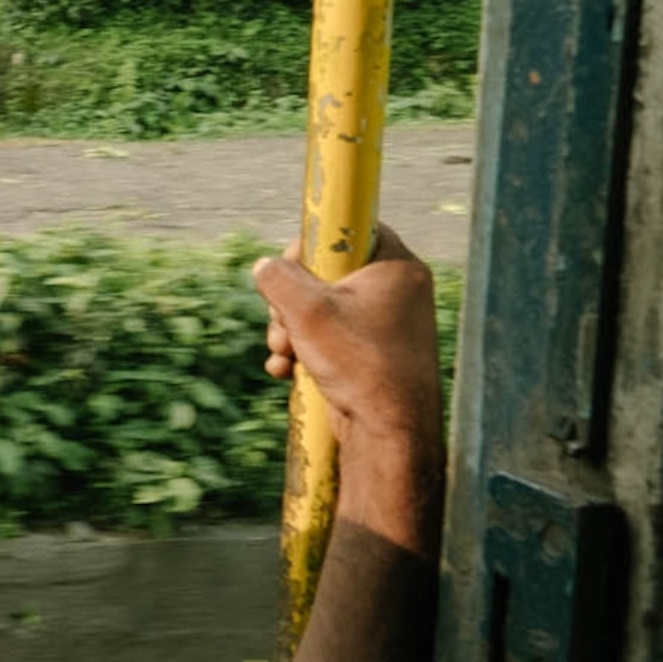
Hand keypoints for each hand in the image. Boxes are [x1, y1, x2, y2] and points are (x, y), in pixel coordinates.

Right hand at [253, 225, 442, 444]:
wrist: (389, 432)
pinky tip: (287, 370)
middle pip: (328, 273)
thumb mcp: (307, 310)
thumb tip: (265, 267)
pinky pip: (331, 339)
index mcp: (397, 268)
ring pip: (322, 310)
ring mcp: (386, 326)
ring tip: (283, 351)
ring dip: (290, 329)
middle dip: (291, 300)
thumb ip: (279, 278)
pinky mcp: (372, 355)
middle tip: (282, 321)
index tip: (291, 265)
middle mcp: (398, 293)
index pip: (353, 229)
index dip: (315, 242)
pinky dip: (304, 351)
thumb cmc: (359, 363)